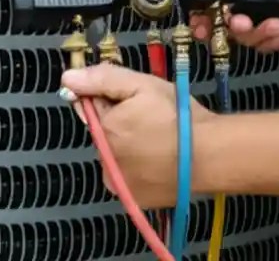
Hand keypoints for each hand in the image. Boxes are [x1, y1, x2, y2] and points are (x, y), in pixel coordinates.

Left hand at [60, 64, 213, 208]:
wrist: (211, 155)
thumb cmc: (180, 117)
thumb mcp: (145, 86)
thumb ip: (105, 79)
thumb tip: (67, 77)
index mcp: (104, 128)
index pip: (95, 109)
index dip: (115, 102)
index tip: (138, 101)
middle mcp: (104, 158)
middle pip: (108, 136)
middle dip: (124, 127)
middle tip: (157, 122)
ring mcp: (118, 183)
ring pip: (119, 159)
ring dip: (133, 150)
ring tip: (164, 144)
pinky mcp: (134, 199)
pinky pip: (132, 180)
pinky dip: (142, 172)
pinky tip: (162, 163)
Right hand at [192, 0, 278, 52]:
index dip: (207, 5)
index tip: (201, 14)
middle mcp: (255, 4)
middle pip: (226, 20)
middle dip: (228, 26)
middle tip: (241, 24)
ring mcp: (266, 23)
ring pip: (246, 37)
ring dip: (257, 34)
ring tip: (278, 25)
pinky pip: (268, 47)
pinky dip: (278, 41)